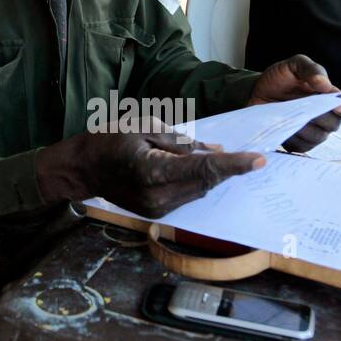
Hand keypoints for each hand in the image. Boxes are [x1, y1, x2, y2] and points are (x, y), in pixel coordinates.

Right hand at [36, 120, 263, 218]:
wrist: (82, 169)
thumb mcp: (144, 126)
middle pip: (205, 182)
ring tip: (216, 158)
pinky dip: (197, 182)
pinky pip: (188, 196)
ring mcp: (156, 210)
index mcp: (152, 171)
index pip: (203, 168)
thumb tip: (213, 150)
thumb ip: (180, 140)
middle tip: (249, 157)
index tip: (258, 160)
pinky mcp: (157, 214)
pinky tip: (194, 169)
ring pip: (199, 191)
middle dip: (228, 169)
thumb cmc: (109, 140)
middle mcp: (156, 196)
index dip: (234, 165)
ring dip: (211, 175)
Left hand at [248, 54, 340, 152]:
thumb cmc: (280, 77)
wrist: (256, 90)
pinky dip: (293, 138)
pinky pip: (301, 147)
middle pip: (334, 125)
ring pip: (318, 137)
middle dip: (321, 117)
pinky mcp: (296, 142)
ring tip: (290, 115)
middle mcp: (325, 117)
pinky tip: (283, 127)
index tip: (338, 106)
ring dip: (305, 127)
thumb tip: (326, 85)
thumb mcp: (295, 65)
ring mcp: (311, 132)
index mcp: (330, 98)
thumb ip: (312, 70)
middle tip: (305, 108)